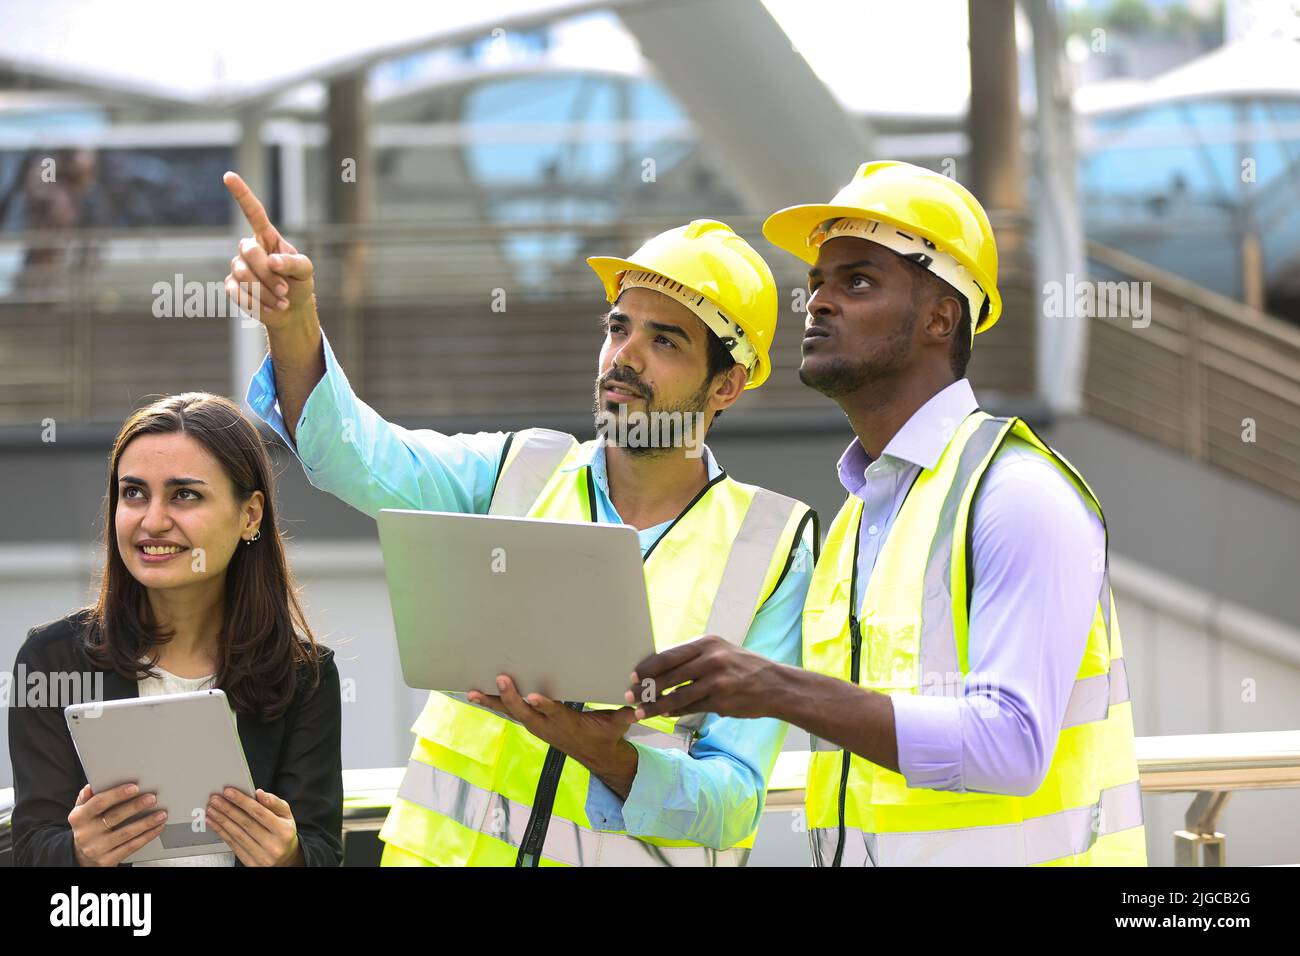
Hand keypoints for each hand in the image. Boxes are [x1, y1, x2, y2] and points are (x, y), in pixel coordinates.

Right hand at [68, 782, 166, 866]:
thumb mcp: (82, 811)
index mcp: (79, 817)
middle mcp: (85, 834)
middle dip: (136, 806)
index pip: (99, 803)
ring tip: (161, 814)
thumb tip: (90, 786)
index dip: (117, 794)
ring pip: (126, 833)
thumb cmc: (88, 827)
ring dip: (146, 823)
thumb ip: (87, 798)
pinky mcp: (107, 860)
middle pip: (114, 817)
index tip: (134, 787)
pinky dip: (147, 836)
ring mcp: (96, 849)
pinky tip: (157, 828)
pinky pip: (131, 847)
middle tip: (152, 798)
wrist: (82, 856)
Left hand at [206, 788, 302, 866]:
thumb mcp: (286, 815)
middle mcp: (273, 845)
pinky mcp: (250, 863)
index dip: (242, 801)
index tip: (229, 792)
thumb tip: (260, 793)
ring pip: (237, 835)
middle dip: (228, 809)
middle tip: (215, 799)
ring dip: (221, 821)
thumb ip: (274, 803)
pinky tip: (215, 823)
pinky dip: (222, 833)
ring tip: (212, 809)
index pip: (260, 813)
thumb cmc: (284, 833)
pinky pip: (233, 845)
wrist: (285, 859)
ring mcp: (261, 856)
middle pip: (246, 824)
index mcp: (284, 831)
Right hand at [222, 171, 315, 332]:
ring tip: (282, 300)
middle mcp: (249, 248)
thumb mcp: (305, 271)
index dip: (241, 194)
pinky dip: (257, 304)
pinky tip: (271, 307)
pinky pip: (237, 293)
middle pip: (248, 251)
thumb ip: (293, 263)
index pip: (253, 212)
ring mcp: (238, 266)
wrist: (291, 310)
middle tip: (286, 289)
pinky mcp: (232, 286)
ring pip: (243, 275)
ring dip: (266, 292)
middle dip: (268, 274)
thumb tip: (272, 261)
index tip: (229, 175)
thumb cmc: (299, 283)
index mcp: (267, 237)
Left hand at [468, 675, 636, 768]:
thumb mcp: (619, 725)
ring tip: (472, 692)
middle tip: (500, 678)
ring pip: (512, 714)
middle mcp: (548, 727)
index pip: (556, 713)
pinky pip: (511, 714)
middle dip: (511, 696)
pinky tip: (478, 695)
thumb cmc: (607, 735)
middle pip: (526, 713)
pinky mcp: (533, 725)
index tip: (534, 695)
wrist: (597, 756)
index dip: (545, 705)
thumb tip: (640, 703)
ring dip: (493, 703)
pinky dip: (495, 705)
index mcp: (569, 725)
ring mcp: (538, 727)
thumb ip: (625, 714)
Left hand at [627, 634, 786, 719]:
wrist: (776, 685)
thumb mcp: (721, 651)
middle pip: (668, 676)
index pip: (668, 655)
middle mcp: (711, 660)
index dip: (646, 667)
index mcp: (708, 643)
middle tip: (630, 696)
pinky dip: (675, 712)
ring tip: (641, 712)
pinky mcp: (721, 702)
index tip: (632, 675)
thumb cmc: (744, 667)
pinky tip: (665, 714)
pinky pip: (691, 708)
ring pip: (677, 696)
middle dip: (645, 688)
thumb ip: (694, 658)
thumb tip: (660, 668)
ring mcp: (717, 682)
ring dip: (655, 706)